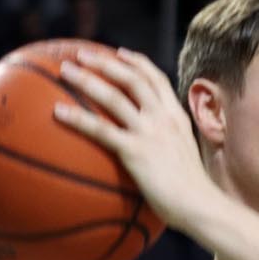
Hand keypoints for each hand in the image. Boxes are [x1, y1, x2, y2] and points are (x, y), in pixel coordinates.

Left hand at [54, 48, 222, 232]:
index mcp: (177, 118)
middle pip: (132, 79)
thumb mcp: (186, 161)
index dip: (137, 62)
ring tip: (64, 71)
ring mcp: (150, 133)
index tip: (119, 53)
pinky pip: (101, 130)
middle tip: (81, 54)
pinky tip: (57, 112)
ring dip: (86, 79)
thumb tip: (153, 157)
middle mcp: (164, 119)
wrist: (200, 207)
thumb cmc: (193, 196)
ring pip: (114, 96)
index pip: (157, 80)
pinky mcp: (136, 151)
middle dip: (105, 62)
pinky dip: (77, 118)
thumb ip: (170, 148)